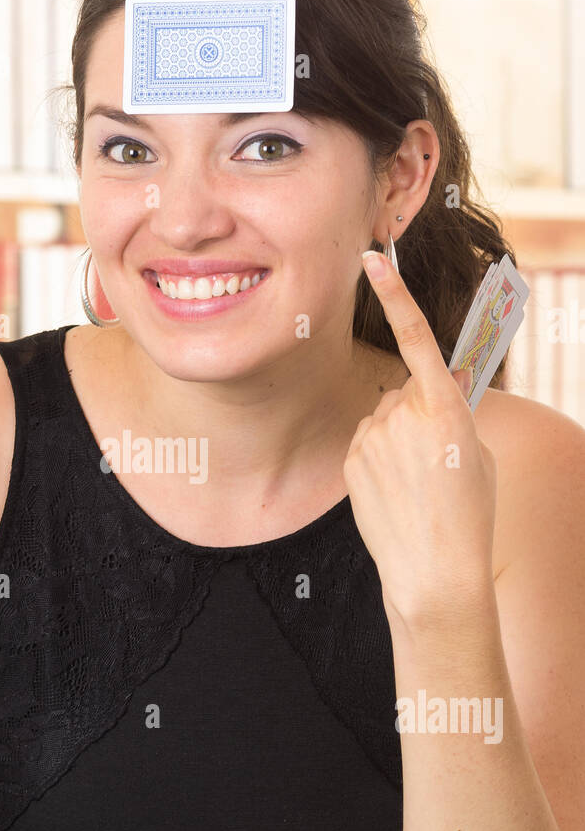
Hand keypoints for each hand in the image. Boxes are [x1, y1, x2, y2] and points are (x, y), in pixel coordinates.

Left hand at [342, 249, 497, 630]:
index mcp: (445, 407)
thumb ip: (455, 411)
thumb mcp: (477, 454)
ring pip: (384, 416)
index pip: (418, 337)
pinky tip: (395, 490)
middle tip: (437, 460)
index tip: (372, 260)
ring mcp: (372, 436)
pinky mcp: (352, 458)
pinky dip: (379, 456)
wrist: (433, 570)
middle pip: (405, 390)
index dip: (395, 293)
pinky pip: (366, 440)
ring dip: (397, 436)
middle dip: (418, 411)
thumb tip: (441, 385)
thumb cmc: (468, 513)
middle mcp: (403, 414)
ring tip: (416, 482)